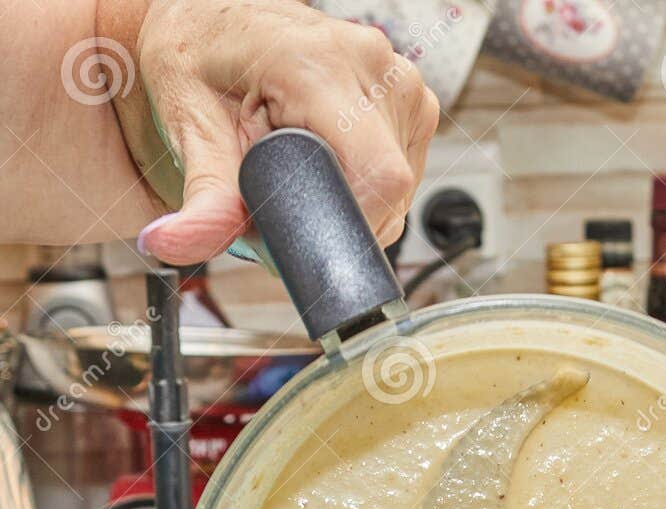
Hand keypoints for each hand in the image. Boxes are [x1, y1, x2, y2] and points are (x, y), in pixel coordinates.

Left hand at [102, 0, 438, 263]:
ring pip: (400, 189)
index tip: (303, 232)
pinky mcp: (409, 97)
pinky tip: (330, 154)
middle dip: (340, 217)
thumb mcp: (189, 125)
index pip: (379, 178)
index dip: (348, 226)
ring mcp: (397, 79)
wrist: (213, 23)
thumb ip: (201, 198)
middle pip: (389, 192)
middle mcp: (371, 65)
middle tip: (285, 190)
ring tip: (304, 164)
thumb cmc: (201, 60)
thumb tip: (172, 246)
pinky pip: (403, 170)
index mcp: (320, 65)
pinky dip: (366, 181)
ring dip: (352, 199)